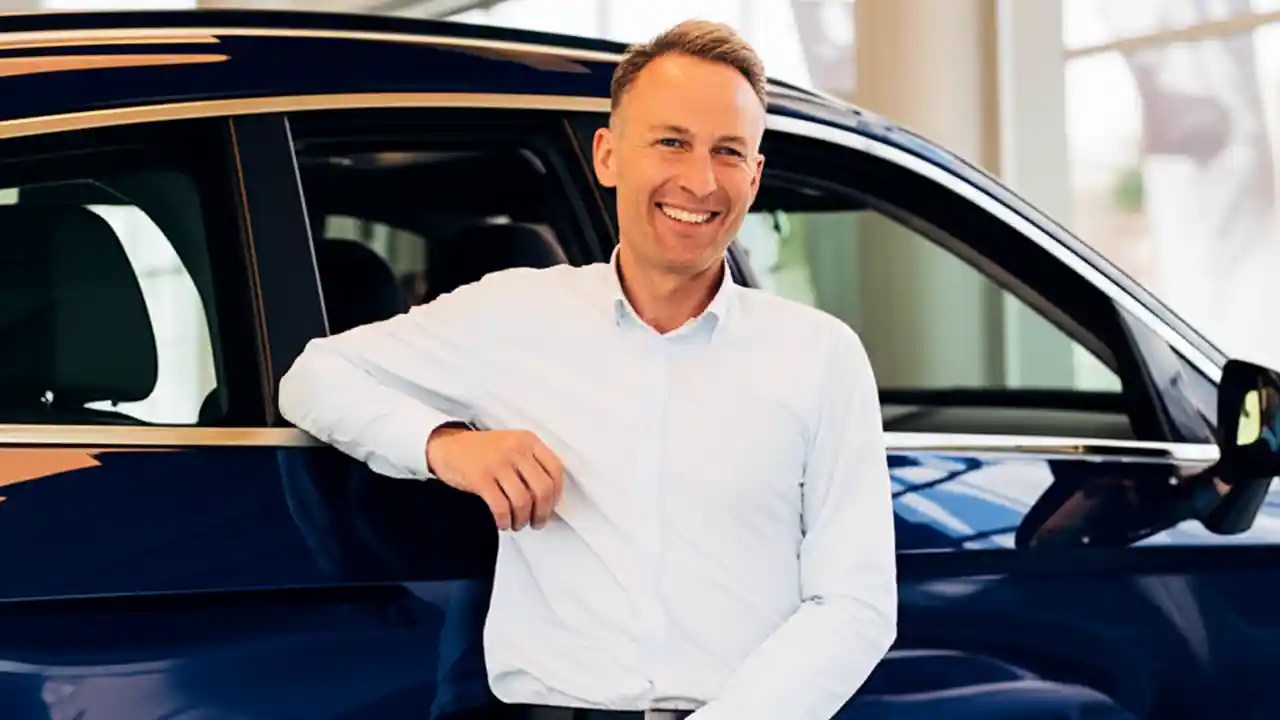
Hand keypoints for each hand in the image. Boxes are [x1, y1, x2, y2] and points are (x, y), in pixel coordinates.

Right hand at [426, 425, 564, 530]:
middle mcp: (516, 449)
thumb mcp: (512, 446)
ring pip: (523, 501)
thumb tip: (549, 499)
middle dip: (542, 513)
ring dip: (522, 520)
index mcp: (528, 441)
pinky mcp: (481, 477)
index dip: (557, 494)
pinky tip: (502, 522)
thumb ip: (531, 463)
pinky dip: (504, 521)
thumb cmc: (482, 451)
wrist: (447, 446)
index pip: (556, 470)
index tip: (550, 506)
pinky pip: (501, 507)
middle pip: (543, 489)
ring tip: (517, 524)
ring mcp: (498, 463)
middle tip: (536, 523)